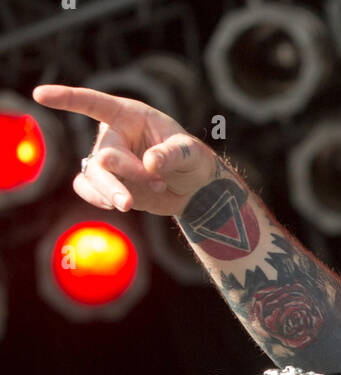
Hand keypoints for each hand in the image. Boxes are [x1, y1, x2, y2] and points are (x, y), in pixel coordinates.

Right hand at [32, 84, 213, 217]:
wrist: (193, 188)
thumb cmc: (192, 160)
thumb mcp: (190, 153)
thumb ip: (172, 155)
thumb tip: (150, 163)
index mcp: (128, 115)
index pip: (94, 103)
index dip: (67, 99)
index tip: (40, 95)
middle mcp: (114, 135)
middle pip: (103, 155)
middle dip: (124, 175)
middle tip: (151, 188)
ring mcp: (108, 160)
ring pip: (94, 174)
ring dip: (111, 190)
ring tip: (130, 204)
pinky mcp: (108, 183)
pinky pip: (87, 188)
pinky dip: (96, 198)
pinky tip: (113, 204)